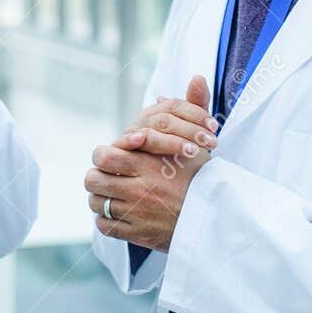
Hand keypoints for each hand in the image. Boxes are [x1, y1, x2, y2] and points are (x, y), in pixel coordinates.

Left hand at [87, 76, 218, 252]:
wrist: (219, 220)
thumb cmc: (208, 178)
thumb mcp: (200, 141)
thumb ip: (193, 108)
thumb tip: (196, 77)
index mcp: (146, 164)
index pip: (104, 156)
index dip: (103, 156)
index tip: (110, 158)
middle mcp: (136, 188)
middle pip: (92, 179)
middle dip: (96, 177)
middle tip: (104, 176)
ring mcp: (134, 213)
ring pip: (96, 203)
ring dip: (100, 199)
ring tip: (110, 195)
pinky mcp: (135, 234)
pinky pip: (105, 226)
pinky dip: (108, 221)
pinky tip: (119, 214)